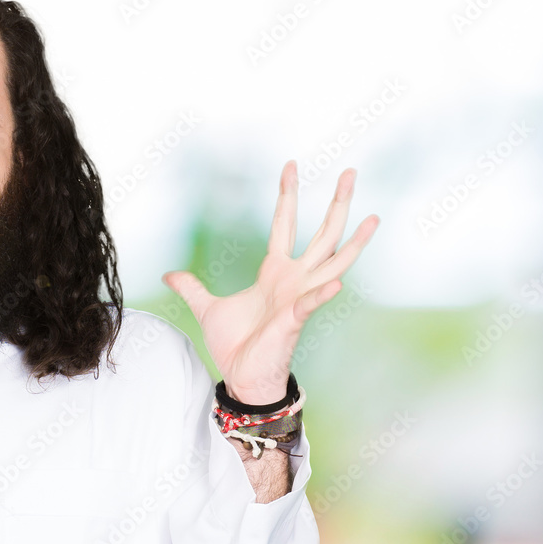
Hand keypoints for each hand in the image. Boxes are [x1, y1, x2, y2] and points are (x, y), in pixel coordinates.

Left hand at [164, 161, 378, 405]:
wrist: (241, 377)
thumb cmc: (235, 345)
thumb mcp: (207, 308)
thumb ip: (192, 288)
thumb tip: (169, 275)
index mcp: (275, 272)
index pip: (285, 224)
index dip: (287, 195)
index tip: (291, 166)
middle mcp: (295, 280)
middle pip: (323, 234)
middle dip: (337, 203)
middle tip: (350, 171)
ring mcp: (299, 298)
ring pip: (335, 264)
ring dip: (354, 242)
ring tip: (373, 218)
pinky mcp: (294, 321)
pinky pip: (312, 304)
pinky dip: (322, 294)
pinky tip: (337, 282)